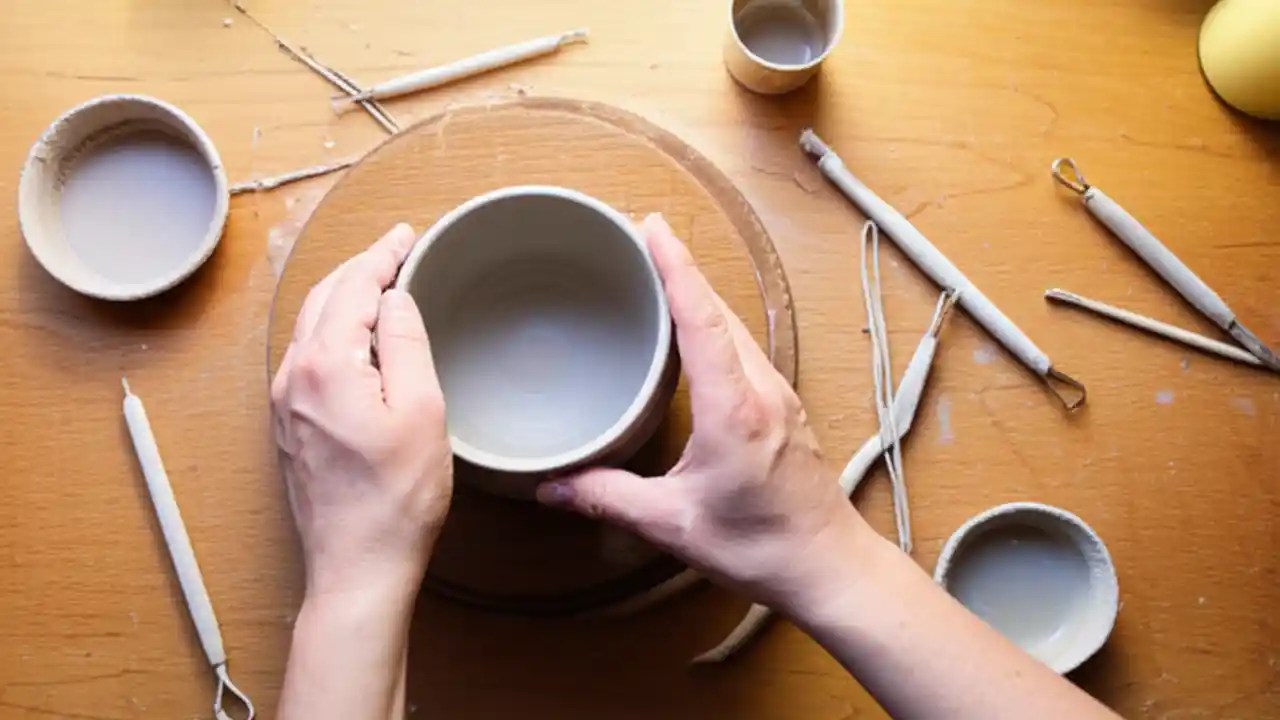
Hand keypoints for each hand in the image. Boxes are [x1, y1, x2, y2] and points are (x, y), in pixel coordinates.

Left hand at [271, 223, 451, 603]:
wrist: (356, 567)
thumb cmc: (396, 500)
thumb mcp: (421, 412)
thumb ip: (406, 344)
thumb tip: (395, 300)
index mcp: (325, 365)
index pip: (354, 287)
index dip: (383, 255)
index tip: (407, 235)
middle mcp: (293, 378)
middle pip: (323, 299)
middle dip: (361, 268)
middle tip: (397, 251)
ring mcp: (285, 405)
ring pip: (310, 326)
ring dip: (344, 297)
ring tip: (380, 284)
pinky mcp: (288, 428)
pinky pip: (306, 356)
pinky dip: (332, 329)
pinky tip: (355, 338)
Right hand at [536, 214, 865, 610]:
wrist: (828, 566)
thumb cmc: (761, 547)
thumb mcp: (673, 524)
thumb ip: (608, 499)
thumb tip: (552, 486)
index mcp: (734, 408)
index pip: (702, 318)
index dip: (675, 268)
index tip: (651, 227)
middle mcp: (762, 390)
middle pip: (719, 310)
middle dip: (679, 267)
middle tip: (639, 238)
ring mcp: (778, 395)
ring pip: (735, 327)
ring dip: (698, 294)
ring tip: (658, 272)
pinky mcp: (783, 408)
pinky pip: (744, 348)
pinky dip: (714, 324)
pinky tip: (693, 331)